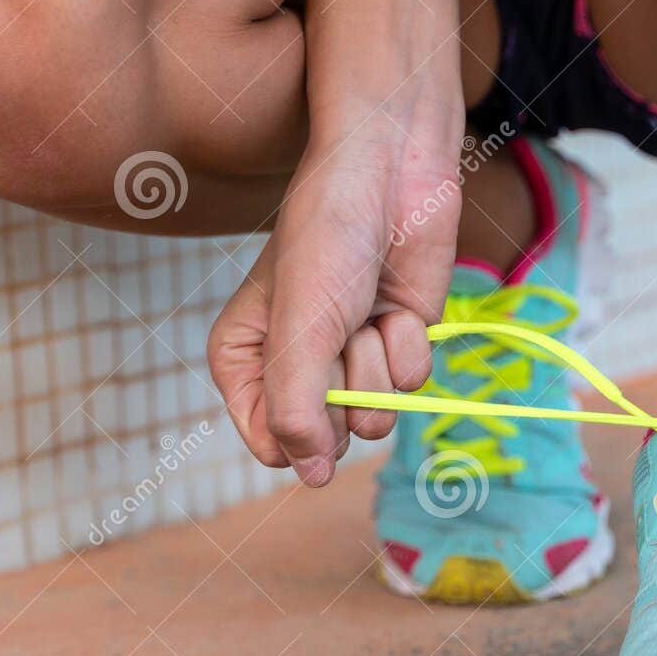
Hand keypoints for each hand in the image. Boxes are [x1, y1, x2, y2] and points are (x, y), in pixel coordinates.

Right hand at [207, 94, 462, 485]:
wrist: (394, 176)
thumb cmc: (329, 239)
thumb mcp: (299, 330)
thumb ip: (297, 410)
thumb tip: (311, 479)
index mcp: (245, 360)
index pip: (268, 442)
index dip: (297, 434)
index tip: (311, 386)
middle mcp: (296, 366)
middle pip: (329, 438)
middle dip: (344, 391)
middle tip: (338, 331)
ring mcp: (349, 356)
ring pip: (375, 416)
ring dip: (377, 363)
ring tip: (366, 310)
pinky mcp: (396, 343)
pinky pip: (411, 383)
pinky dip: (409, 344)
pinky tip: (397, 302)